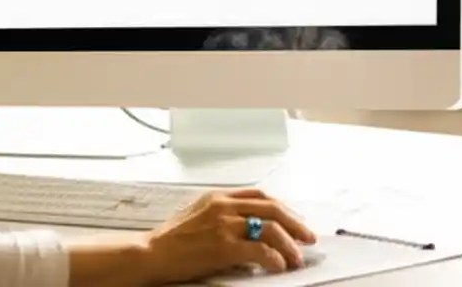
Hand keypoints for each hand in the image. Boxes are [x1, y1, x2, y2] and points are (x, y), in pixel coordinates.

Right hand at [139, 188, 316, 284]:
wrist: (152, 253)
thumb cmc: (171, 239)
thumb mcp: (197, 215)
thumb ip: (221, 214)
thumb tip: (247, 227)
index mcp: (218, 196)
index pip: (259, 195)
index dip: (281, 207)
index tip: (294, 219)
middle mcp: (224, 206)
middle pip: (272, 208)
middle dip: (296, 223)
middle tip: (309, 237)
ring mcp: (224, 225)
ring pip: (270, 228)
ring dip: (289, 244)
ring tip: (297, 258)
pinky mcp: (224, 246)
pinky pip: (260, 250)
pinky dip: (274, 258)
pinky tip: (279, 266)